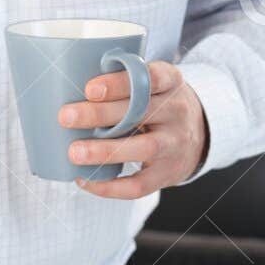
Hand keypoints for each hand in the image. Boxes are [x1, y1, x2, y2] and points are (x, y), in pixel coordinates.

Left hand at [58, 60, 209, 198]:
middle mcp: (177, 111)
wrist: (199, 135)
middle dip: (100, 114)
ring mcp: (174, 144)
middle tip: (66, 117)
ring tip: (74, 152)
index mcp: (171, 82)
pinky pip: (139, 185)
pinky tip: (86, 179)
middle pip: (141, 112)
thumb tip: (67, 85)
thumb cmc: (159, 104)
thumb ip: (124, 83)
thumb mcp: (153, 84)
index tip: (90, 88)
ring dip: (105, 151)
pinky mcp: (167, 173)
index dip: (121, 83)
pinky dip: (110, 187)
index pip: (151, 77)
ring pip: (143, 148)